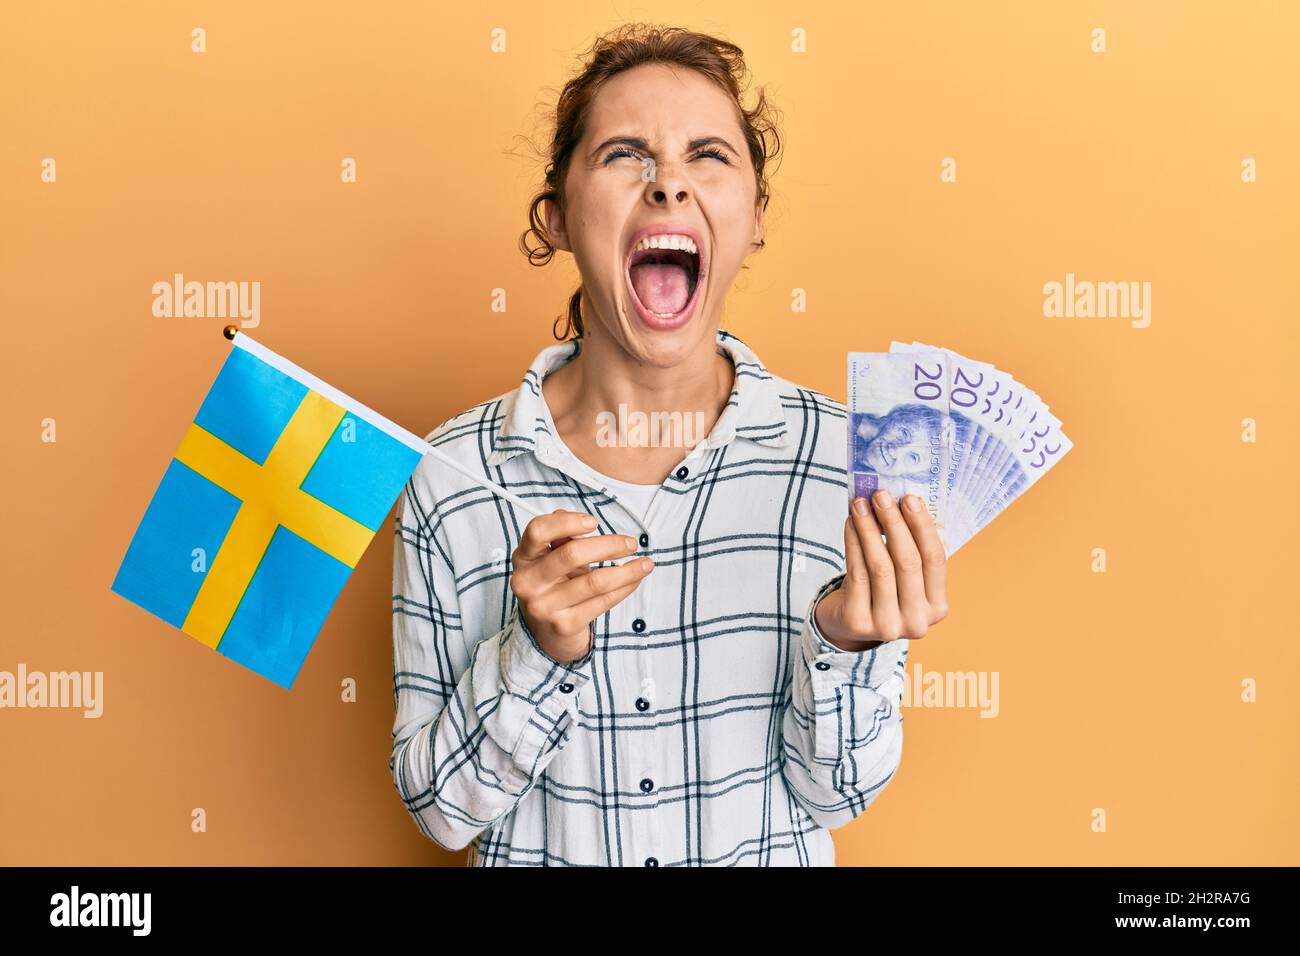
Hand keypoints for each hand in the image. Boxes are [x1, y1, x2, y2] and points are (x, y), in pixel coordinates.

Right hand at [510, 509, 653, 663]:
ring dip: (627, 571)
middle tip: (631, 544)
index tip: (594, 522)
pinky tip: (635, 580)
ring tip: (646, 564)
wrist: (546, 633)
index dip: (567, 522)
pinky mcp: (565, 625)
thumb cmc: (553, 585)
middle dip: (608, 546)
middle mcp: (528, 582)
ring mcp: (545, 606)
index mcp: (524, 557)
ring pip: (594, 582)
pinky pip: (603, 602)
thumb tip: (585, 523)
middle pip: (571, 554)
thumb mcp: (550, 559)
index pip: (538, 530)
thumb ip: (562, 537)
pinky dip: (624, 588)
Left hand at [813, 490, 948, 649]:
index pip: (935, 560)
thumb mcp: (904, 575)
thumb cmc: (882, 590)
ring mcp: (888, 626)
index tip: (910, 498)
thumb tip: (910, 503)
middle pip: (908, 562)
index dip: (922, 527)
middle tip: (881, 496)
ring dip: (869, 530)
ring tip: (860, 505)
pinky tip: (850, 524)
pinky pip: (857, 574)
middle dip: (894, 523)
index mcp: (937, 607)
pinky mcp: (858, 622)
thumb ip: (912, 547)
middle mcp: (917, 621)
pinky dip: (853, 544)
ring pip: (880, 567)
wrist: (848, 624)